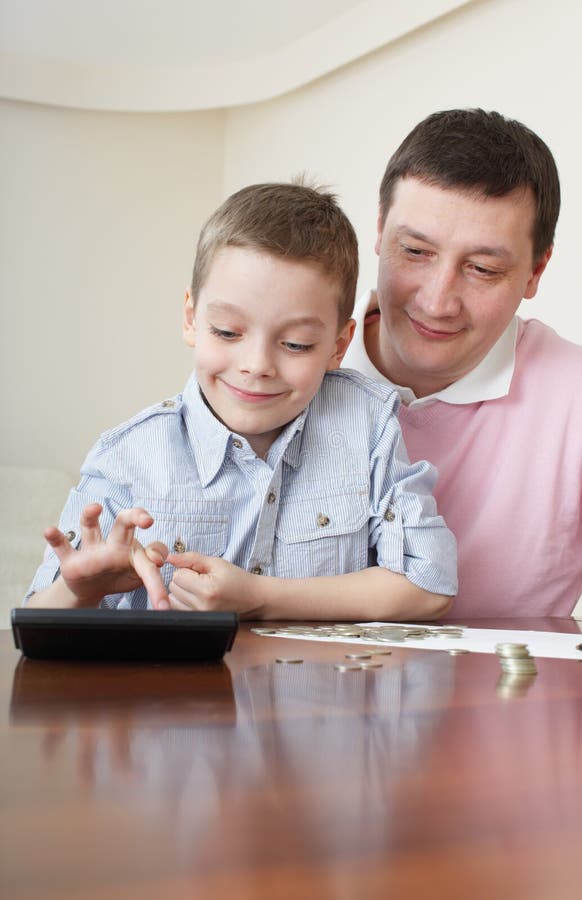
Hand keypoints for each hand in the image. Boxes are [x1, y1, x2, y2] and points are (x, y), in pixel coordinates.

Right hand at [44, 503, 169, 608]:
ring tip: (95, 507)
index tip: (160, 567)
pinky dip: (56, 538)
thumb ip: (151, 564)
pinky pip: (62, 547)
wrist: (92, 590)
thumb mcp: (139, 574)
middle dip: (135, 516)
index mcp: (133, 549)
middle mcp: (112, 545)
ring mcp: (91, 551)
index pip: (150, 549)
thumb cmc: (120, 576)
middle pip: (123, 524)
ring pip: (90, 528)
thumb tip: (158, 558)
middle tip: (147, 520)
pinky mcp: (71, 561)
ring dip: (91, 516)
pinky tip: (50, 531)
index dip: (158, 558)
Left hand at [167, 551, 261, 617]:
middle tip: (203, 580)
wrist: (253, 599)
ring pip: (172, 599)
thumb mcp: (216, 563)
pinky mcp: (198, 622)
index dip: (187, 569)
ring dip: (182, 592)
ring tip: (201, 590)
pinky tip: (198, 599)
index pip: (177, 575)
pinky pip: (178, 609)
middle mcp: (202, 606)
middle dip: (184, 580)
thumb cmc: (237, 579)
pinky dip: (184, 602)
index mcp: (207, 590)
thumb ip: (190, 558)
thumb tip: (169, 557)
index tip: (201, 572)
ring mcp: (200, 617)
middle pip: (173, 587)